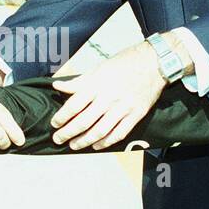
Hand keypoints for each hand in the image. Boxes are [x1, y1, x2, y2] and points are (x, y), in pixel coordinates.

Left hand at [50, 42, 167, 149]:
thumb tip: (58, 86)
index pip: (74, 105)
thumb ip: (79, 81)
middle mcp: (108, 98)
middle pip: (83, 122)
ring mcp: (123, 108)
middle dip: (68, 133)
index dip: (61, 117)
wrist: (154, 63)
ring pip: (99, 131)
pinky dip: (105, 143)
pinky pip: (118, 134)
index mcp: (97, 84)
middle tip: (58, 139)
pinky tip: (96, 146)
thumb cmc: (125, 63)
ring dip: (84, 141)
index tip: (54, 124)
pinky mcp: (135, 115)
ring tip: (74, 145)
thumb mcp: (99, 68)